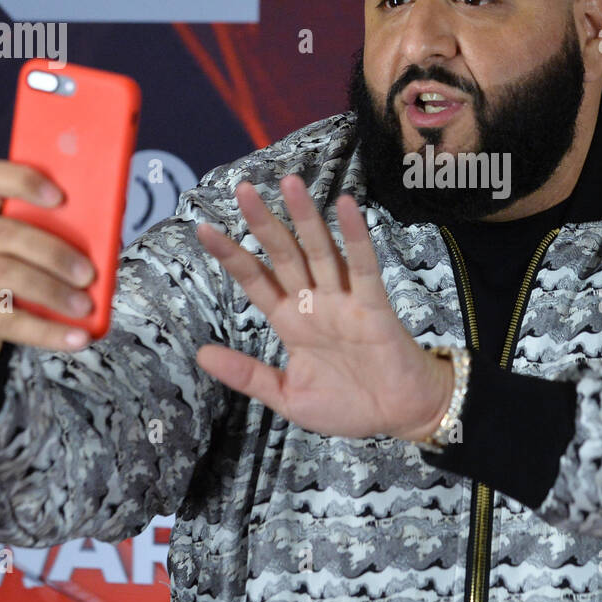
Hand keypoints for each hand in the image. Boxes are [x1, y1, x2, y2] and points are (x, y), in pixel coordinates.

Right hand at [0, 161, 96, 386]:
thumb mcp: (14, 249)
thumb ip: (49, 233)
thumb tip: (108, 232)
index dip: (24, 180)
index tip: (61, 196)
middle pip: (9, 234)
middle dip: (55, 252)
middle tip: (89, 274)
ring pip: (8, 274)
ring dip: (55, 291)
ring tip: (85, 306)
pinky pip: (10, 321)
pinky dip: (49, 331)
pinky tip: (78, 337)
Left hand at [194, 175, 453, 441]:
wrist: (400, 418)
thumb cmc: (348, 406)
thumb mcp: (288, 397)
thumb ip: (248, 375)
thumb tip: (201, 354)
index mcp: (291, 321)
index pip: (256, 281)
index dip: (231, 256)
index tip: (204, 229)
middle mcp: (315, 303)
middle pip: (284, 255)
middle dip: (263, 223)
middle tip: (243, 188)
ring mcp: (344, 302)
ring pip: (321, 251)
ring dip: (305, 217)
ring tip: (290, 183)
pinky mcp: (374, 307)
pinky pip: (363, 268)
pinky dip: (355, 237)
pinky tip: (347, 206)